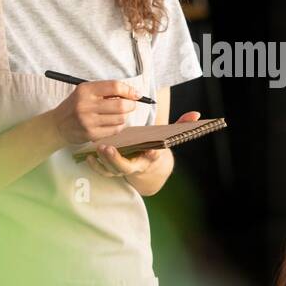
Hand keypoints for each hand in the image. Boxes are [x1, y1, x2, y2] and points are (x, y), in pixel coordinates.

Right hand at [49, 80, 141, 146]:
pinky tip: (113, 123)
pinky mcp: (91, 134)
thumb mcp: (86, 92)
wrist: (57, 125)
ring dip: (124, 116)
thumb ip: (105, 91)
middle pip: (120, 105)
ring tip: (118, 114)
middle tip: (131, 105)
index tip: (136, 94)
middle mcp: (86, 105)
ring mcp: (88, 121)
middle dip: (131, 105)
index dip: (129, 90)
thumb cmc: (76, 105)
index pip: (114, 86)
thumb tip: (131, 94)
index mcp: (85, 90)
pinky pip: (115, 130)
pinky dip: (118, 126)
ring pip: (120, 119)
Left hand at [85, 110, 200, 179]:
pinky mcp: (113, 170)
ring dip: (103, 162)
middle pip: (126, 167)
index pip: (153, 156)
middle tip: (107, 148)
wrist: (148, 166)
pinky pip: (103, 171)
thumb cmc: (155, 146)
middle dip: (116, 159)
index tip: (151, 151)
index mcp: (151, 157)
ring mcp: (123, 170)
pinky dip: (96, 165)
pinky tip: (89, 155)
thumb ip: (181, 125)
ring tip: (96, 149)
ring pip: (112, 171)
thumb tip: (196, 114)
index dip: (152, 154)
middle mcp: (137, 165)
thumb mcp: (168, 137)